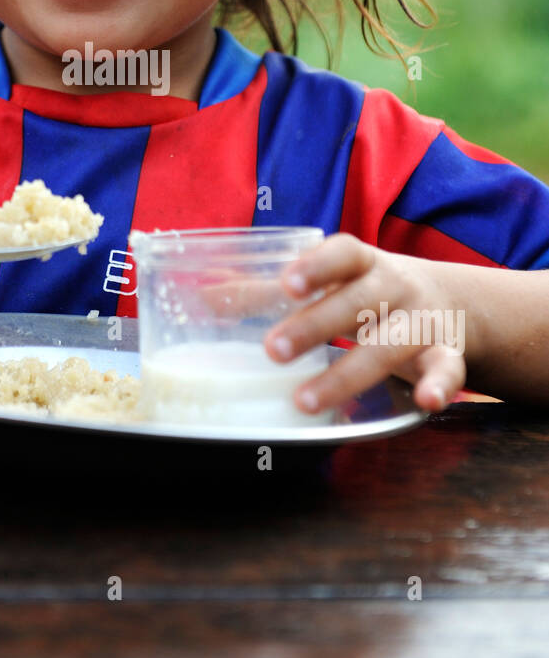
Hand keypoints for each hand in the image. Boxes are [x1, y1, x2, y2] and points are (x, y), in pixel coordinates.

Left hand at [263, 234, 467, 414]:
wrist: (454, 301)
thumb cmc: (371, 291)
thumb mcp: (332, 283)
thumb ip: (272, 291)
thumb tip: (203, 298)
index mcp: (365, 263)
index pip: (344, 254)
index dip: (317, 266)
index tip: (287, 284)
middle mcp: (396, 288)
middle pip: (358, 302)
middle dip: (316, 325)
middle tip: (272, 350)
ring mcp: (424, 321)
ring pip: (390, 344)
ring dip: (348, 373)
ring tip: (305, 400)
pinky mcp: (447, 354)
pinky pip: (449, 370)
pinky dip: (441, 386)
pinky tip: (427, 403)